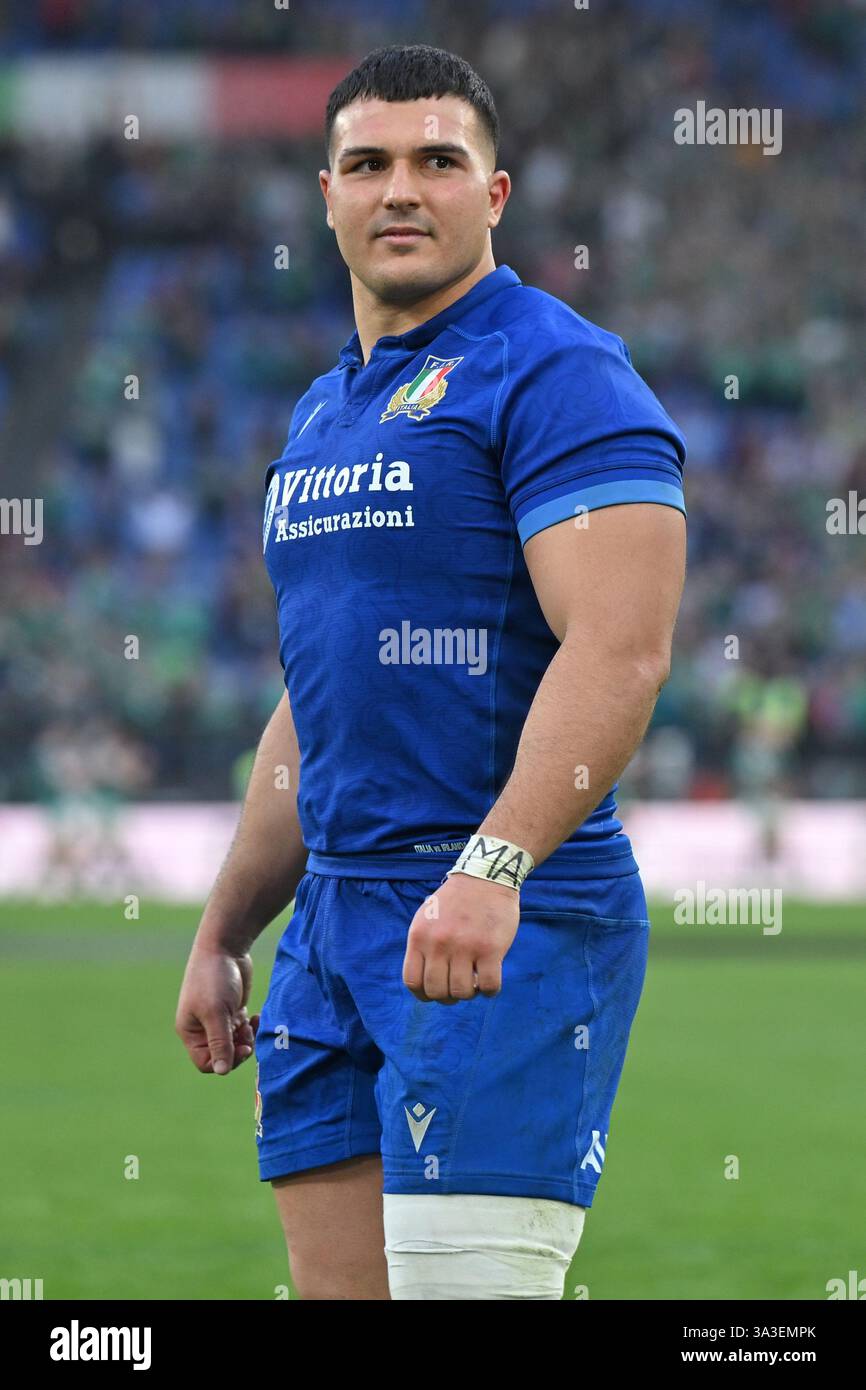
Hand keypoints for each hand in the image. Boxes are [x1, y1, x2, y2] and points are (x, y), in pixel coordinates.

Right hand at [175, 944, 259, 1074]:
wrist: (225, 946)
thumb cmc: (214, 979)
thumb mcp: (216, 1013)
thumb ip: (219, 1043)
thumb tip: (222, 1072)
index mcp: (191, 1031)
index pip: (206, 1062)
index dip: (225, 1061)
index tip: (242, 1048)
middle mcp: (203, 1028)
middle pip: (222, 1054)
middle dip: (238, 1048)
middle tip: (249, 1038)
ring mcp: (218, 1018)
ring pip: (235, 1043)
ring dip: (247, 1038)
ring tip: (251, 1024)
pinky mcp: (232, 1009)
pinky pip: (243, 1029)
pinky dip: (251, 1027)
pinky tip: (256, 1017)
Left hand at [402, 872, 520, 1003]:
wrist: (485, 877)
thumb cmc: (456, 900)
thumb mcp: (427, 918)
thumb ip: (423, 946)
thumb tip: (424, 981)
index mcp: (420, 936)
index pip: (413, 981)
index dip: (423, 995)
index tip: (433, 994)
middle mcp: (439, 943)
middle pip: (437, 991)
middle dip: (447, 997)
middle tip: (458, 988)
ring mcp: (465, 947)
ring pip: (462, 992)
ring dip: (469, 994)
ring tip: (474, 982)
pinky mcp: (490, 949)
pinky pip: (489, 986)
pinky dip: (489, 991)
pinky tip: (490, 983)